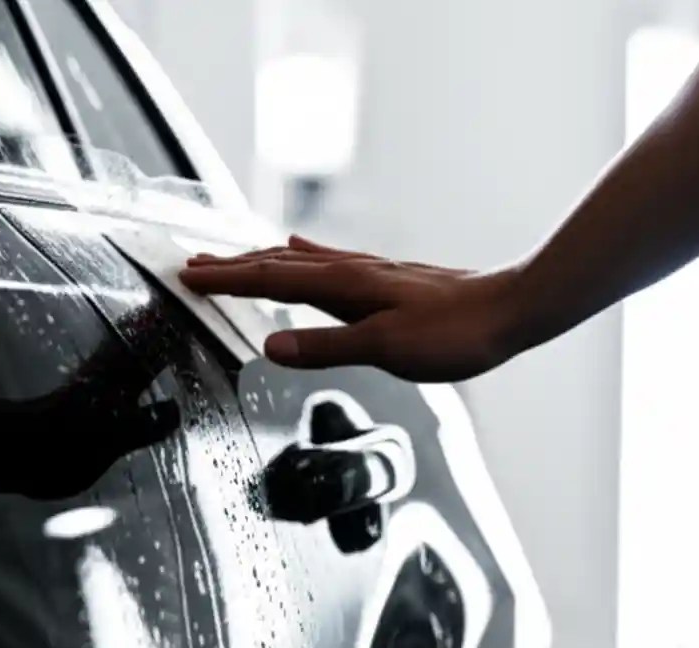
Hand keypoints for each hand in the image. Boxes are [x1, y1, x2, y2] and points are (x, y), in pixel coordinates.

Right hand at [177, 235, 523, 382]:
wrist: (509, 309)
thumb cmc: (456, 333)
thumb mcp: (387, 348)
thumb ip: (326, 347)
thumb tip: (272, 348)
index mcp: (345, 285)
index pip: (269, 280)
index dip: (226, 280)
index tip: (189, 276)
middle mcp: (351, 271)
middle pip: (276, 264)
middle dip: (232, 265)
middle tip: (193, 264)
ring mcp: (367, 273)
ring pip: (298, 261)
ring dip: (258, 260)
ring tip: (230, 258)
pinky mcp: (382, 280)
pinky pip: (324, 262)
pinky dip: (297, 257)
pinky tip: (298, 249)